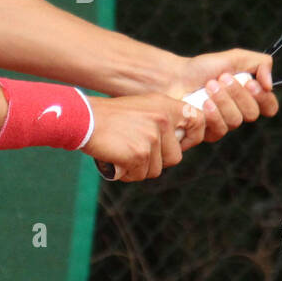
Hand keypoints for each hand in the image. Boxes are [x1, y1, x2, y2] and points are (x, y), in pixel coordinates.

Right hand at [81, 94, 206, 181]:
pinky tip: (116, 161)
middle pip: (175, 157)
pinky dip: (127, 173)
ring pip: (157, 169)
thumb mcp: (142, 108)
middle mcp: (163, 120)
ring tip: (123, 153)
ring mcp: (152, 137)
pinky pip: (140, 174)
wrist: (83, 119)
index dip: (192, 138)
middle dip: (157, 161)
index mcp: (166, 106)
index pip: (198, 121)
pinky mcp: (140, 154)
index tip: (179, 144)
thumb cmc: (109, 117)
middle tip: (136, 151)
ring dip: (140, 168)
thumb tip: (180, 143)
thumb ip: (163, 120)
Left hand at [166, 50, 278, 141]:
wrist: (175, 78)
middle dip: (237, 94)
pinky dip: (212, 114)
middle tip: (222, 78)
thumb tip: (270, 84)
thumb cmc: (203, 68)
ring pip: (236, 121)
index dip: (264, 98)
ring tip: (209, 86)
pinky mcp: (208, 133)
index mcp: (249, 96)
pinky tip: (203, 103)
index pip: (269, 106)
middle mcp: (239, 112)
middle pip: (252, 114)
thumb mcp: (235, 57)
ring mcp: (224, 124)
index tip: (251, 83)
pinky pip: (219, 130)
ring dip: (223, 101)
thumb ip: (260, 63)